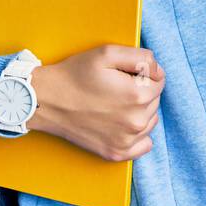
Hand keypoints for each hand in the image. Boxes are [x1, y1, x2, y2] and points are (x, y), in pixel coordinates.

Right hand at [27, 45, 162, 161]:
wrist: (47, 100)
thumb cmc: (75, 75)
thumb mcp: (107, 53)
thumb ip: (141, 57)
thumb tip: (158, 70)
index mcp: (137, 95)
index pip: (159, 80)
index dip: (142, 73)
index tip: (124, 73)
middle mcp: (136, 121)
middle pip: (155, 100)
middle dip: (141, 90)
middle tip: (114, 86)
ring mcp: (127, 140)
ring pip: (150, 120)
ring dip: (139, 110)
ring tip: (114, 103)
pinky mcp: (116, 153)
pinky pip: (144, 144)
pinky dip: (137, 134)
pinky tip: (120, 123)